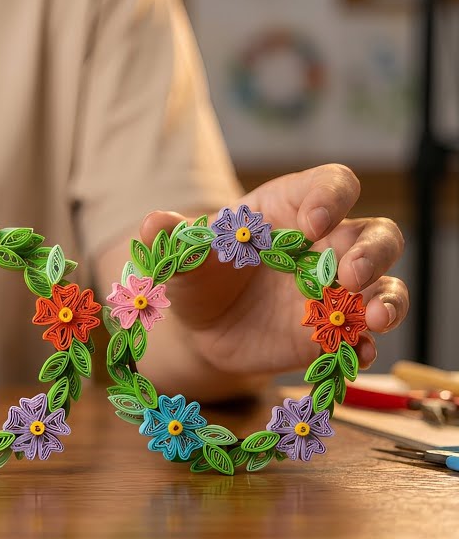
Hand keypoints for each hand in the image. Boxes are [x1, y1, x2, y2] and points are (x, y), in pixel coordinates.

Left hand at [138, 164, 407, 379]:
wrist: (202, 328)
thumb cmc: (201, 274)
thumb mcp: (184, 257)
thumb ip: (175, 240)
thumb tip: (152, 224)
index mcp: (292, 208)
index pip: (332, 185)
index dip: (331, 198)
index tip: (313, 221)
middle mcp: (327, 244)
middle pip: (374, 234)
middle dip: (371, 252)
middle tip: (349, 274)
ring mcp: (338, 290)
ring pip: (384, 284)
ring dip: (387, 299)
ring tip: (375, 319)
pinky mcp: (337, 331)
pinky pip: (366, 335)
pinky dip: (367, 344)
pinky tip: (358, 353)